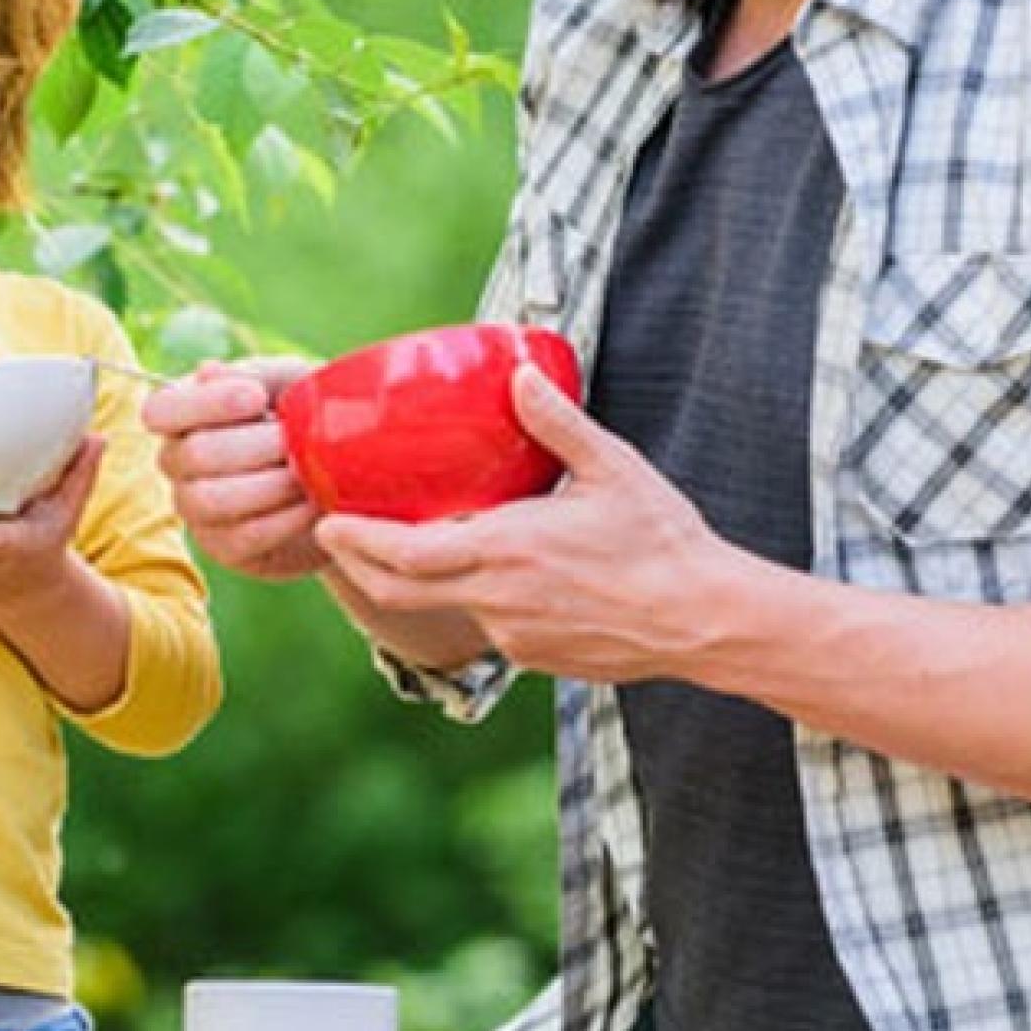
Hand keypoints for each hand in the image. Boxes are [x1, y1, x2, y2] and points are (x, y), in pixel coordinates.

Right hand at [142, 358, 324, 579]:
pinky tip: (312, 500)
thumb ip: (253, 373)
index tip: (256, 396)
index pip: (160, 409)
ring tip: (306, 469)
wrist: (340, 478)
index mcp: (184, 415)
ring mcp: (195, 508)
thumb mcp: (289, 382)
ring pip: (214, 499)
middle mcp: (178, 462)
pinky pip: (247, 534)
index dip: (204, 403)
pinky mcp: (225, 547)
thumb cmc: (304, 418)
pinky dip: (287, 517)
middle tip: (296, 438)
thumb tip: (208, 372)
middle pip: (194, 454)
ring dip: (271, 483)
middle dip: (256, 445)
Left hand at [313, 364, 730, 684]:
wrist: (705, 621)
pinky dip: (469, 598)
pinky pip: (486, 624)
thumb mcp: (612, 467)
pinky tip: (485, 573)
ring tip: (405, 544)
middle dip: (358, 564)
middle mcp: (498, 599)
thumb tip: (518, 373)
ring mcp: (514, 635)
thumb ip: (558, 421)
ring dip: (416, 581)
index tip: (326, 520)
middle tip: (336, 535)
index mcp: (507, 550)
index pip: (405, 554)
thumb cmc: (662, 541)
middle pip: (398, 591)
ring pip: (444, 607)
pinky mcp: (535, 657)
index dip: (356, 541)